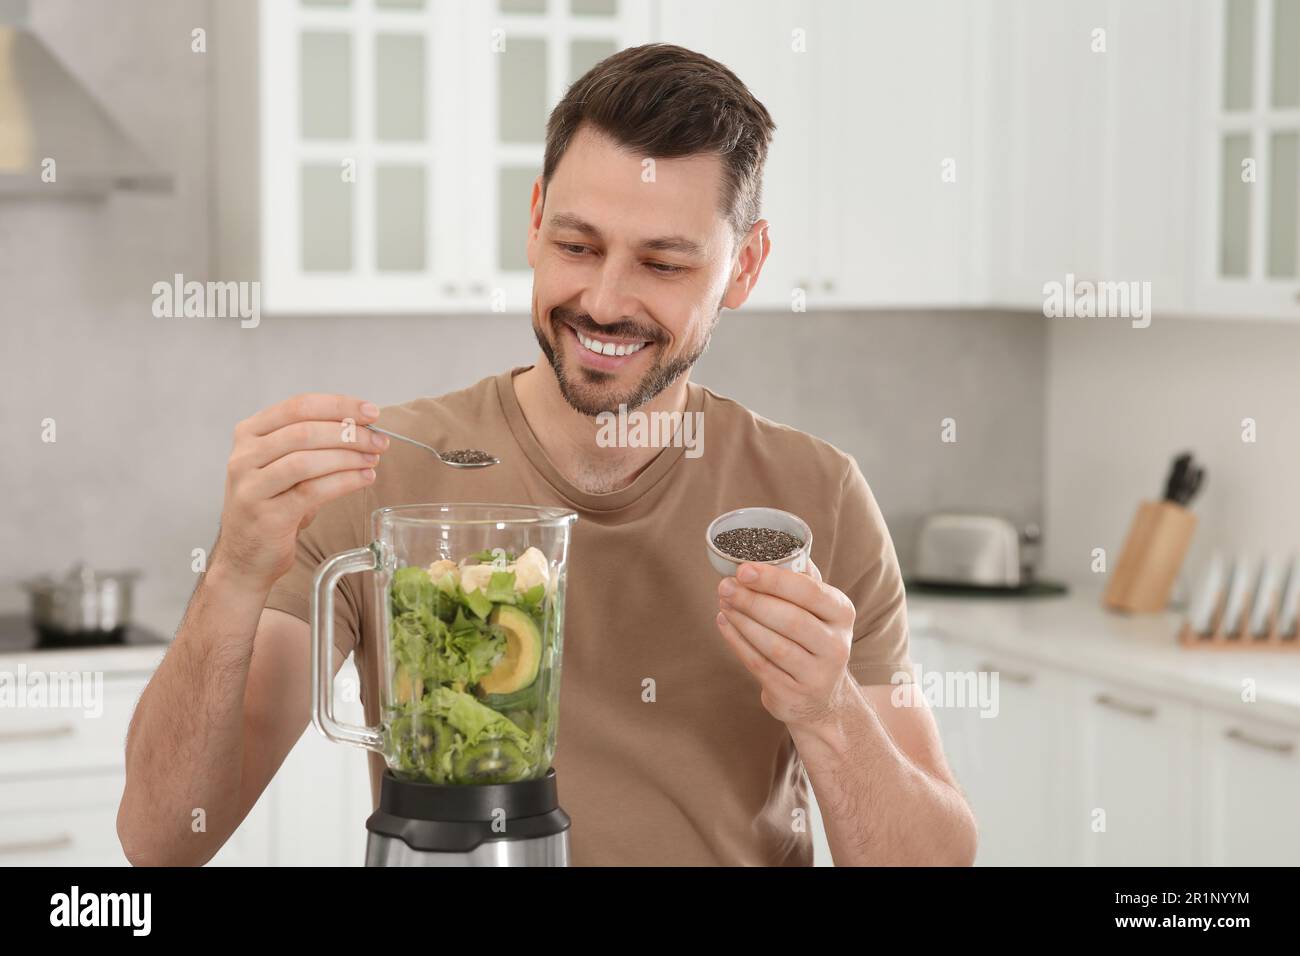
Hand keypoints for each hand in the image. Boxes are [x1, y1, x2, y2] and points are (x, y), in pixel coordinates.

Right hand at [213, 393, 388, 590]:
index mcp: (250, 433)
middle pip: (304, 431)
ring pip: (307, 460)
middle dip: (349, 433)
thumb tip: (364, 429)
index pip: (298, 406)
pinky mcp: (267, 515)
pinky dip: (344, 481)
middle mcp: (244, 456)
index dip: (339, 406)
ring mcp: (252, 486)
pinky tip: (364, 478)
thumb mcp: (286, 465)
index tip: (370, 412)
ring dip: (348, 457)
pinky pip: (312, 491)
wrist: (246, 556)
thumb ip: (314, 443)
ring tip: (373, 459)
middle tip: (379, 440)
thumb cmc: (273, 505)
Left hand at [715, 558, 856, 727]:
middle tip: (725, 585)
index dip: (774, 580)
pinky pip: (759, 665)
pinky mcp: (793, 695)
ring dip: (742, 621)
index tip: (743, 568)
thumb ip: (802, 580)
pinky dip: (737, 642)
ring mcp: (816, 674)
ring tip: (723, 602)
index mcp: (843, 614)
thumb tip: (774, 547)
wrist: (822, 699)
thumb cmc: (813, 640)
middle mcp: (836, 646)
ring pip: (773, 645)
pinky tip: (724, 623)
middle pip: (791, 620)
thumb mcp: (819, 609)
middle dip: (753, 600)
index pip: (810, 592)